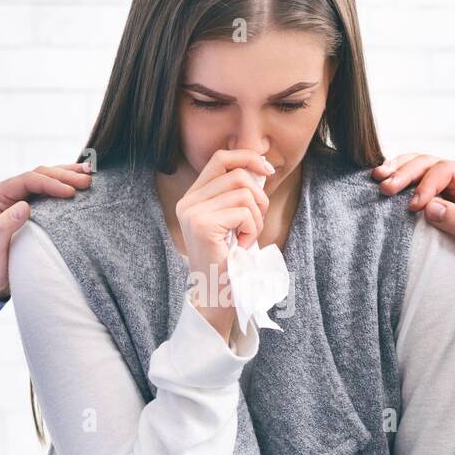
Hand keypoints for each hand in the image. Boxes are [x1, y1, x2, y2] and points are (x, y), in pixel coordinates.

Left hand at [0, 162, 92, 298]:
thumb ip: (4, 226)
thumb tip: (24, 206)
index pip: (26, 181)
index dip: (50, 183)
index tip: (70, 192)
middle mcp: (5, 195)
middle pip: (38, 175)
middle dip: (63, 176)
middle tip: (86, 181)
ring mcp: (17, 201)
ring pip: (45, 180)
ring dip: (67, 177)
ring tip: (88, 176)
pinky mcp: (28, 211)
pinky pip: (48, 194)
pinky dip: (64, 188)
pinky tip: (79, 187)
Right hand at [175, 149, 273, 341]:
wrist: (216, 296)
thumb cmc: (229, 261)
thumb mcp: (233, 221)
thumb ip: (238, 194)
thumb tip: (261, 167)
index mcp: (193, 198)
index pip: (221, 159)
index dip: (247, 157)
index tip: (267, 170)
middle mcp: (188, 202)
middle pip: (237, 174)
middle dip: (259, 197)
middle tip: (255, 223)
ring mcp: (193, 213)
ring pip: (244, 193)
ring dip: (256, 217)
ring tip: (247, 237)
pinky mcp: (203, 226)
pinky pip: (244, 212)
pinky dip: (252, 230)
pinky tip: (242, 246)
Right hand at [373, 153, 454, 279]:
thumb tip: (430, 208)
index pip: (446, 170)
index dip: (427, 184)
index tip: (414, 207)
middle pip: (427, 163)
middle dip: (405, 173)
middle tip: (386, 188)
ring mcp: (444, 183)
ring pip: (416, 165)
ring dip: (396, 171)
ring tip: (378, 179)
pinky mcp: (430, 194)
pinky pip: (410, 180)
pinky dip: (395, 179)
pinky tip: (379, 182)